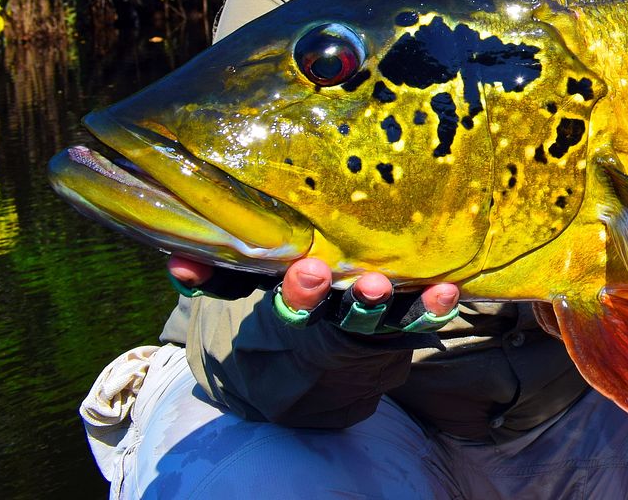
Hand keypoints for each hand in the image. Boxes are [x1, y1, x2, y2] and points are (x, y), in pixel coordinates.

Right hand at [167, 253, 458, 331]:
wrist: (306, 367)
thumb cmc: (270, 303)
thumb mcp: (235, 292)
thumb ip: (212, 275)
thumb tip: (179, 260)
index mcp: (290, 314)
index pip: (290, 309)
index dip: (299, 295)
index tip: (307, 271)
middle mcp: (332, 324)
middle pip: (342, 318)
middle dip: (351, 300)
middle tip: (361, 280)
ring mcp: (372, 327)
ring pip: (388, 322)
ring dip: (400, 305)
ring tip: (417, 286)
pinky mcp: (403, 325)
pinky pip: (421, 320)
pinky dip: (434, 307)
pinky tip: (449, 288)